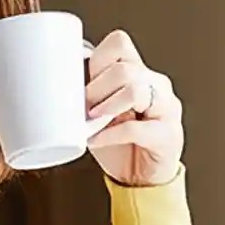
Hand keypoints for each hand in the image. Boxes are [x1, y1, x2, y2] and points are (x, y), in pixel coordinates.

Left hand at [85, 30, 183, 187]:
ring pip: (135, 90)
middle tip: (84, 106)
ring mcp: (166, 109)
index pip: (119, 44)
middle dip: (96, 88)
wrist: (143, 181)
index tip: (84, 80)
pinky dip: (110, 134)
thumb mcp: (101, 115)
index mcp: (140, 74)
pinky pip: (135, 128)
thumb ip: (88, 98)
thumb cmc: (122, 145)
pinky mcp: (167, 135)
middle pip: (124, 68)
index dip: (97, 59)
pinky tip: (96, 139)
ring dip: (106, 105)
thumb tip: (57, 88)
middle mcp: (157, 85)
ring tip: (92, 119)